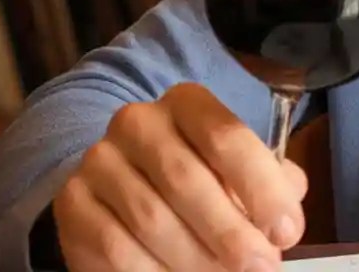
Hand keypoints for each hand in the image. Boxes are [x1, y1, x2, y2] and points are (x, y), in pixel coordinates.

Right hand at [53, 83, 308, 270]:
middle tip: (262, 267)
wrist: (127, 180)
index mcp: (188, 103)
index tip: (286, 232)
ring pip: (151, 219)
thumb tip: (286, 217)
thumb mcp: (241, 169)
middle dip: (230, 234)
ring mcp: (99, 161)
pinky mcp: (73, 203)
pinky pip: (115, 248)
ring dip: (196, 260)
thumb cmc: (202, 175)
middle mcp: (137, 122)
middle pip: (186, 180)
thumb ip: (271, 183)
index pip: (226, 137)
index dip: (261, 188)